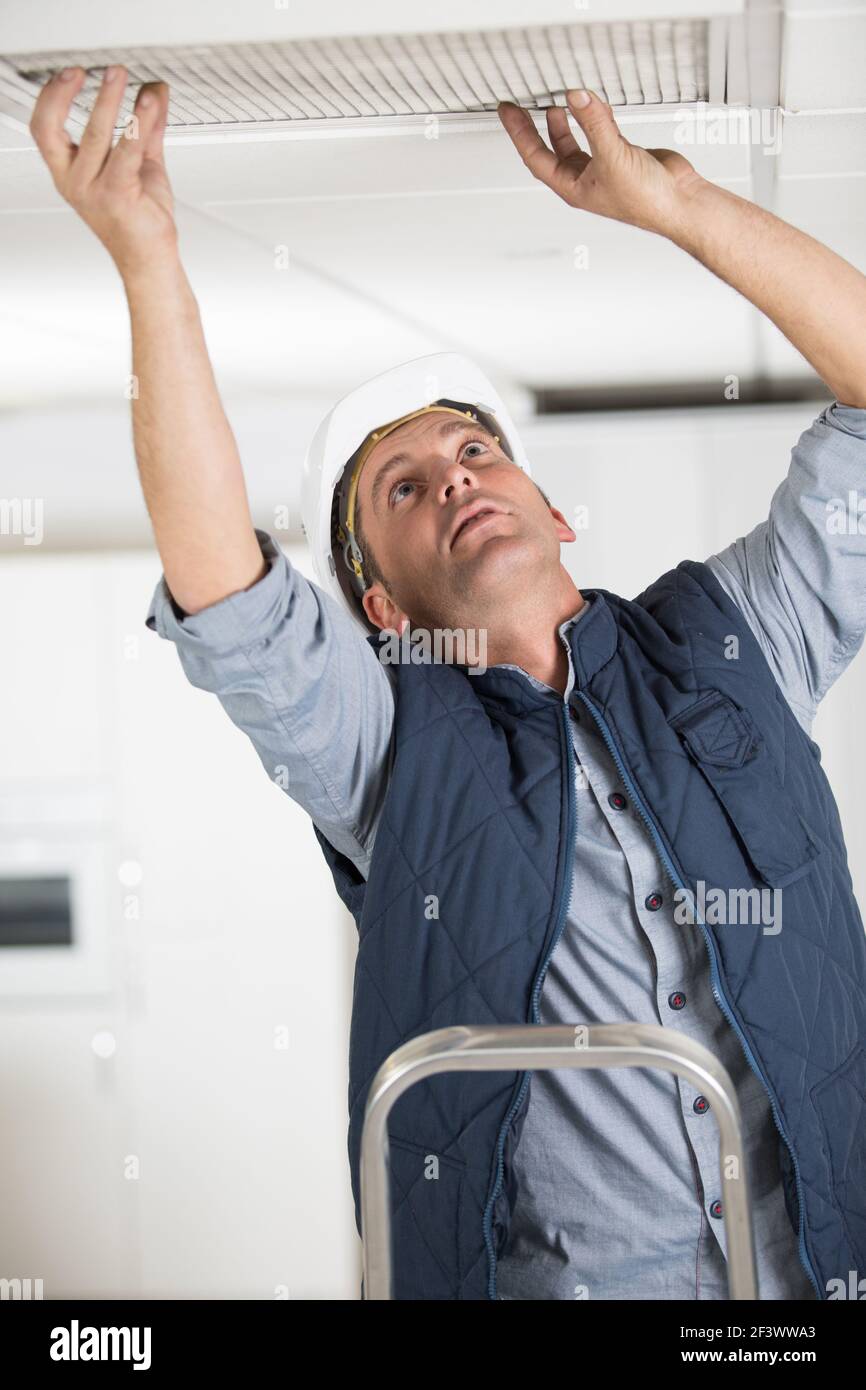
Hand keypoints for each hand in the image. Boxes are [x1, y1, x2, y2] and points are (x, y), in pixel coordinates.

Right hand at [29, 66, 176, 277]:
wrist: (150, 259)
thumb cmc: (139, 217)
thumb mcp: (139, 163)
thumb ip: (146, 126)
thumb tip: (154, 89)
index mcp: (68, 172)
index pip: (43, 128)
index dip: (52, 97)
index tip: (70, 73)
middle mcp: (74, 181)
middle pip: (60, 127)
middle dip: (73, 93)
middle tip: (100, 69)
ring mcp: (93, 191)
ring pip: (96, 135)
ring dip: (110, 100)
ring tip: (121, 76)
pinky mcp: (118, 197)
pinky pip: (126, 153)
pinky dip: (138, 123)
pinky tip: (149, 103)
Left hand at [497, 88, 703, 238]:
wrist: (679, 202)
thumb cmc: (646, 200)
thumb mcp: (612, 156)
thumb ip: (594, 123)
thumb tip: (576, 97)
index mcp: (572, 188)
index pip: (535, 157)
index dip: (518, 134)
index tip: (508, 112)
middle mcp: (584, 179)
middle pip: (551, 150)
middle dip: (536, 128)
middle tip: (523, 106)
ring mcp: (603, 167)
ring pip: (575, 141)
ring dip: (566, 121)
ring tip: (557, 102)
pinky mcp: (622, 156)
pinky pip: (600, 133)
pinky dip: (595, 117)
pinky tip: (594, 105)